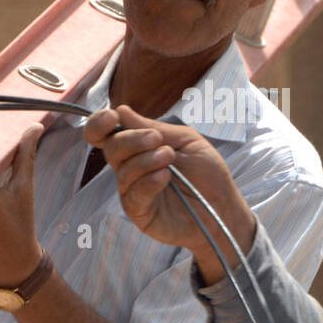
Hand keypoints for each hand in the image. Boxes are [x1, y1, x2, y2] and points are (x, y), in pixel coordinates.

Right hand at [84, 105, 254, 282]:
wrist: (223, 206)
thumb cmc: (207, 173)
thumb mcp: (185, 140)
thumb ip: (153, 127)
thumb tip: (120, 110)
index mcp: (137, 147)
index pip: (106, 134)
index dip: (99, 124)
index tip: (113, 117)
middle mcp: (130, 168)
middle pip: (112, 149)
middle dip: (132, 140)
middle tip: (157, 139)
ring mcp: (133, 191)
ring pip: (123, 171)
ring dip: (146, 160)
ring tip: (170, 158)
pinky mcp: (139, 213)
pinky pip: (134, 195)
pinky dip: (148, 182)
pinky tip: (164, 177)